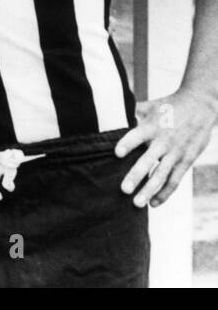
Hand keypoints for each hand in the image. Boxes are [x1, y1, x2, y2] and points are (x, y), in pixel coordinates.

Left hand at [115, 88, 217, 206]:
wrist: (201, 106)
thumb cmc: (169, 106)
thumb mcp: (150, 106)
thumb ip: (130, 112)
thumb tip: (107, 114)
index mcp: (152, 126)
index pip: (137, 135)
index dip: (128, 144)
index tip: (116, 153)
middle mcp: (164, 141)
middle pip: (149, 160)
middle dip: (136, 176)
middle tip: (124, 190)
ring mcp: (176, 153)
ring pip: (162, 175)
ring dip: (149, 190)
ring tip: (137, 204)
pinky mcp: (187, 161)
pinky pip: (175, 180)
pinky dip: (165, 193)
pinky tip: (153, 203)